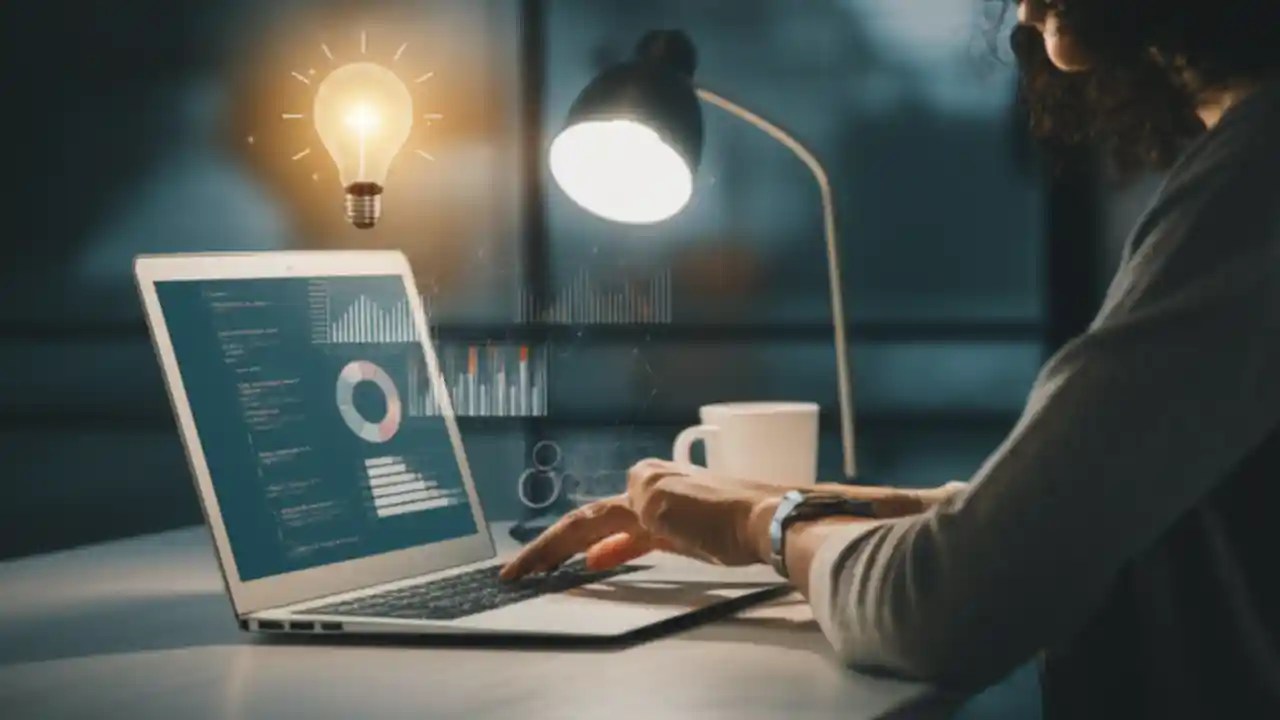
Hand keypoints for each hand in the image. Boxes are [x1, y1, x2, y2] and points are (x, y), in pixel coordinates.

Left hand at [499, 459, 960, 580]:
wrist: (789, 521)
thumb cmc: (777, 530)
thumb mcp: (743, 536)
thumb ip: (718, 535)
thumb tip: (708, 545)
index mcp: (680, 497)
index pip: (628, 518)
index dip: (601, 542)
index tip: (584, 562)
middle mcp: (662, 488)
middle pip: (599, 514)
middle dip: (559, 541)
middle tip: (523, 566)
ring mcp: (656, 494)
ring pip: (589, 519)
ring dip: (553, 545)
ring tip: (520, 570)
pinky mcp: (654, 504)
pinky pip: (595, 527)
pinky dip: (566, 546)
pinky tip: (551, 566)